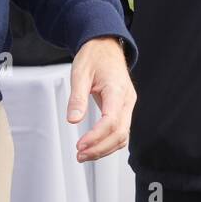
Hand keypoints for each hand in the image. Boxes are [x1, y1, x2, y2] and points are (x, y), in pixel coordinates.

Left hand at [68, 36, 135, 162]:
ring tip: (84, 154)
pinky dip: (108, 142)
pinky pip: (120, 130)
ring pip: (122, 135)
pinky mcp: (123, 108)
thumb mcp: (80, 73)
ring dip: (104, 149)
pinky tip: (94, 146)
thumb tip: (73, 120)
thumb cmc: (94, 56)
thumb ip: (77, 97)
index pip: (111, 121)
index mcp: (117, 90)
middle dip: (100, 148)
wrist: (105, 46)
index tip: (80, 145)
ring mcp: (127, 105)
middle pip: (120, 133)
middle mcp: (126, 100)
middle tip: (80, 155)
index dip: (96, 137)